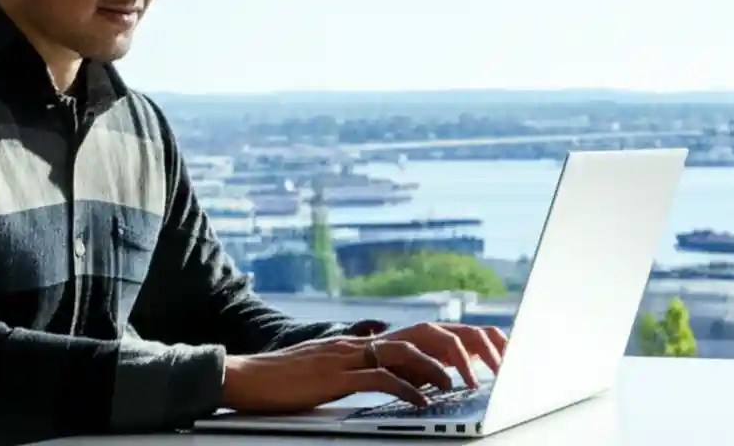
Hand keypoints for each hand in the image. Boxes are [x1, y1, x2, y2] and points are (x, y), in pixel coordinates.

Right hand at [220, 322, 507, 414]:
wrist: (247, 376)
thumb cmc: (288, 379)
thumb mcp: (336, 370)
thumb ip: (371, 371)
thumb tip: (410, 380)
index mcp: (366, 340)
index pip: (423, 330)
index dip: (458, 339)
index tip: (485, 353)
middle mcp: (362, 342)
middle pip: (425, 331)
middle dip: (460, 346)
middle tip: (486, 367)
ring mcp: (349, 356)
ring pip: (406, 349)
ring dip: (439, 367)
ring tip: (461, 383)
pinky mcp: (335, 376)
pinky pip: (378, 378)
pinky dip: (406, 390)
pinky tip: (422, 403)